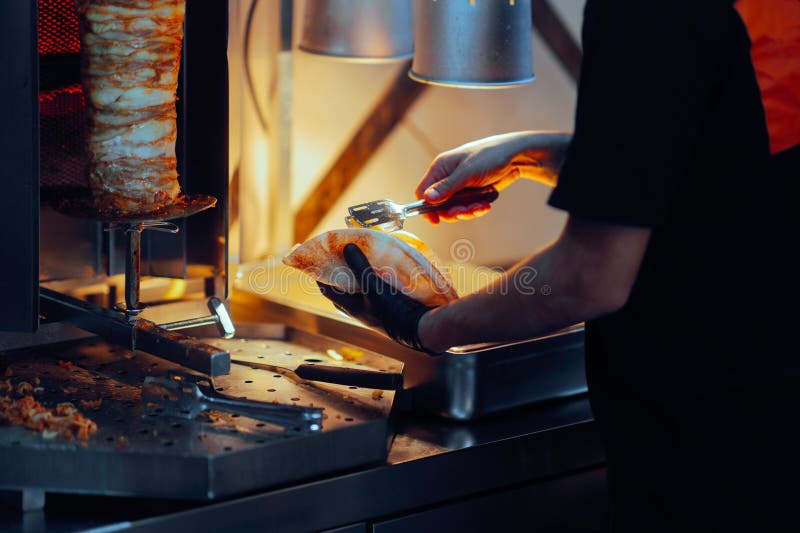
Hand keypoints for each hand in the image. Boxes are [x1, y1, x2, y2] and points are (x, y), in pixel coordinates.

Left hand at [317, 244, 439, 353]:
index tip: (315, 260)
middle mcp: (359, 309)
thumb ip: (360, 266)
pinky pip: (373, 291)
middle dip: (336, 274)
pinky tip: (379, 269)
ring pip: (357, 291)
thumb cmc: (392, 310)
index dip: (318, 275)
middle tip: (337, 257)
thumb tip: (347, 247)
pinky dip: (372, 279)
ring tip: (358, 259)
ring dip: (356, 276)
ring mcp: (372, 309)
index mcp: (350, 306)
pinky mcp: (385, 306)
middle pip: (340, 290)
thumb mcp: (373, 287)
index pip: (326, 289)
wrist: (417, 328)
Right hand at [415, 131, 570, 222]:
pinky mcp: (471, 193)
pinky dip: (475, 209)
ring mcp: (459, 187)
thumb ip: (448, 186)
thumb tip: (427, 198)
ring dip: (466, 211)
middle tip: (466, 211)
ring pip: (454, 209)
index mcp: (440, 168)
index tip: (436, 220)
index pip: (422, 192)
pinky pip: (467, 208)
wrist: (516, 156)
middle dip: (453, 211)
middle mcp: (447, 178)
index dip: (426, 207)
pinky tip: (486, 205)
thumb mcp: (468, 172)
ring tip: (481, 206)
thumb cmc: (490, 156)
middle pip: (438, 205)